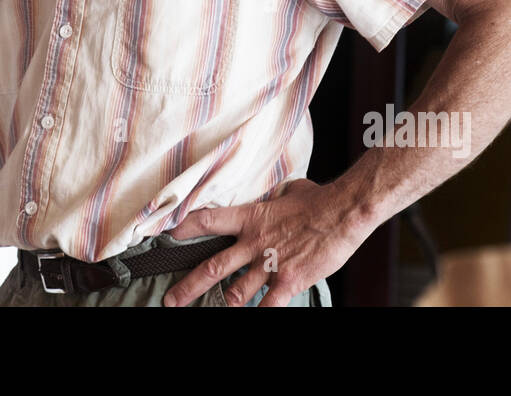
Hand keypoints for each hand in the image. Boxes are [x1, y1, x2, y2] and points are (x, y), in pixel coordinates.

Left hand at [161, 178, 371, 306]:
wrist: (342, 213)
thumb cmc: (319, 200)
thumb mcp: (291, 191)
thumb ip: (278, 197)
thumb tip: (283, 191)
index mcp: (251, 218)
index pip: (208, 221)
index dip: (184, 228)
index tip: (168, 236)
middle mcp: (254, 243)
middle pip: (212, 266)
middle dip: (189, 286)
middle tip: (171, 299)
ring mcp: (269, 264)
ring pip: (235, 291)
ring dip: (220, 304)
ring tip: (207, 312)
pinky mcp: (288, 281)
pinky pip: (268, 305)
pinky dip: (258, 313)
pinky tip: (249, 318)